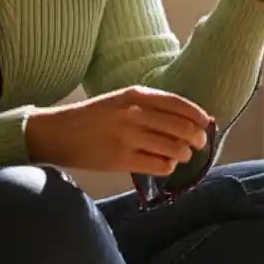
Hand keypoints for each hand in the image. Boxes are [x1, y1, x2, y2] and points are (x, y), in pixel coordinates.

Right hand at [24, 86, 212, 175]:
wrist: (57, 132)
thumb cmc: (92, 116)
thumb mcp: (121, 100)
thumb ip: (150, 106)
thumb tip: (188, 118)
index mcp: (136, 95)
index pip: (179, 104)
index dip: (198, 115)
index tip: (207, 123)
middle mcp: (135, 114)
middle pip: (182, 128)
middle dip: (197, 138)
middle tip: (198, 144)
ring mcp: (129, 137)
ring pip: (175, 149)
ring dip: (184, 155)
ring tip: (180, 156)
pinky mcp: (122, 159)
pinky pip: (160, 166)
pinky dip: (168, 167)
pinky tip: (163, 165)